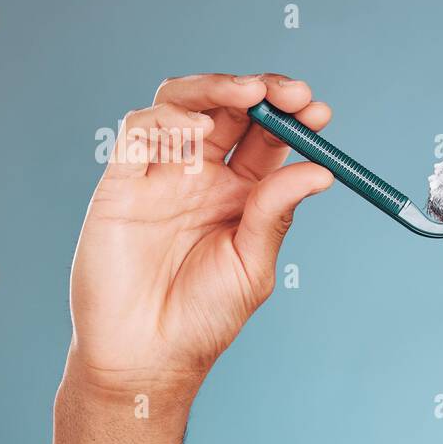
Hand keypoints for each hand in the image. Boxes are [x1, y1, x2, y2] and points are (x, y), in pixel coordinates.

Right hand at [66, 73, 333, 397]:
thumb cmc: (203, 317)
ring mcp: (162, 175)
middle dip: (262, 90)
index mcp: (242, 193)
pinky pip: (138, 132)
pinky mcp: (121, 182)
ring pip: (183, 104)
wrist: (145, 355)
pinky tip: (197, 130)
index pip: (269, 138)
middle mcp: (202, 176)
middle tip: (291, 93)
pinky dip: (167, 118)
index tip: (319, 111)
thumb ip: (275, 214)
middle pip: (230, 108)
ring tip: (249, 93)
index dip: (294, 117)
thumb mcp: (252, 264)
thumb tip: (320, 171)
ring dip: (217, 88)